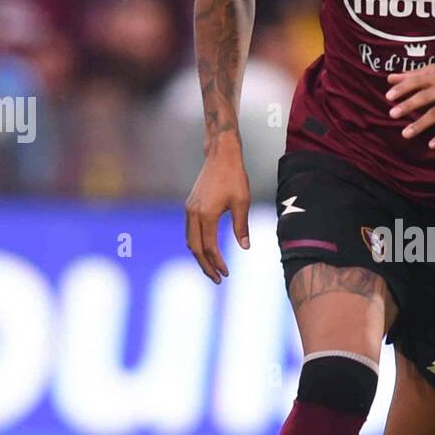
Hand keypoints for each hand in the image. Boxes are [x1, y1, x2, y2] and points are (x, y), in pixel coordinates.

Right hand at [185, 136, 250, 282]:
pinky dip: (197, 244)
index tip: (227, 273)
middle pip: (195, 248)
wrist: (220, 155)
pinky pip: (190, 231)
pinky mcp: (190, 205)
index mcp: (206, 215)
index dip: (217, 263)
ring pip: (190, 241)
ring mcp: (189, 209)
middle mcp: (193, 213)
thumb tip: (245, 247)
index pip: (209, 247)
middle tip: (217, 279)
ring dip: (200, 256)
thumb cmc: (234, 176)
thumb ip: (241, 226)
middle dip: (205, 266)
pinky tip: (207, 250)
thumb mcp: (242, 202)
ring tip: (212, 268)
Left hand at [386, 64, 434, 147]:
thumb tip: (389, 78)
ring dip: (421, 124)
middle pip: (425, 98)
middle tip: (392, 114)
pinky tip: (432, 145)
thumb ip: (412, 75)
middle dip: (408, 105)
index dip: (403, 88)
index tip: (388, 97)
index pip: (417, 81)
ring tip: (405, 134)